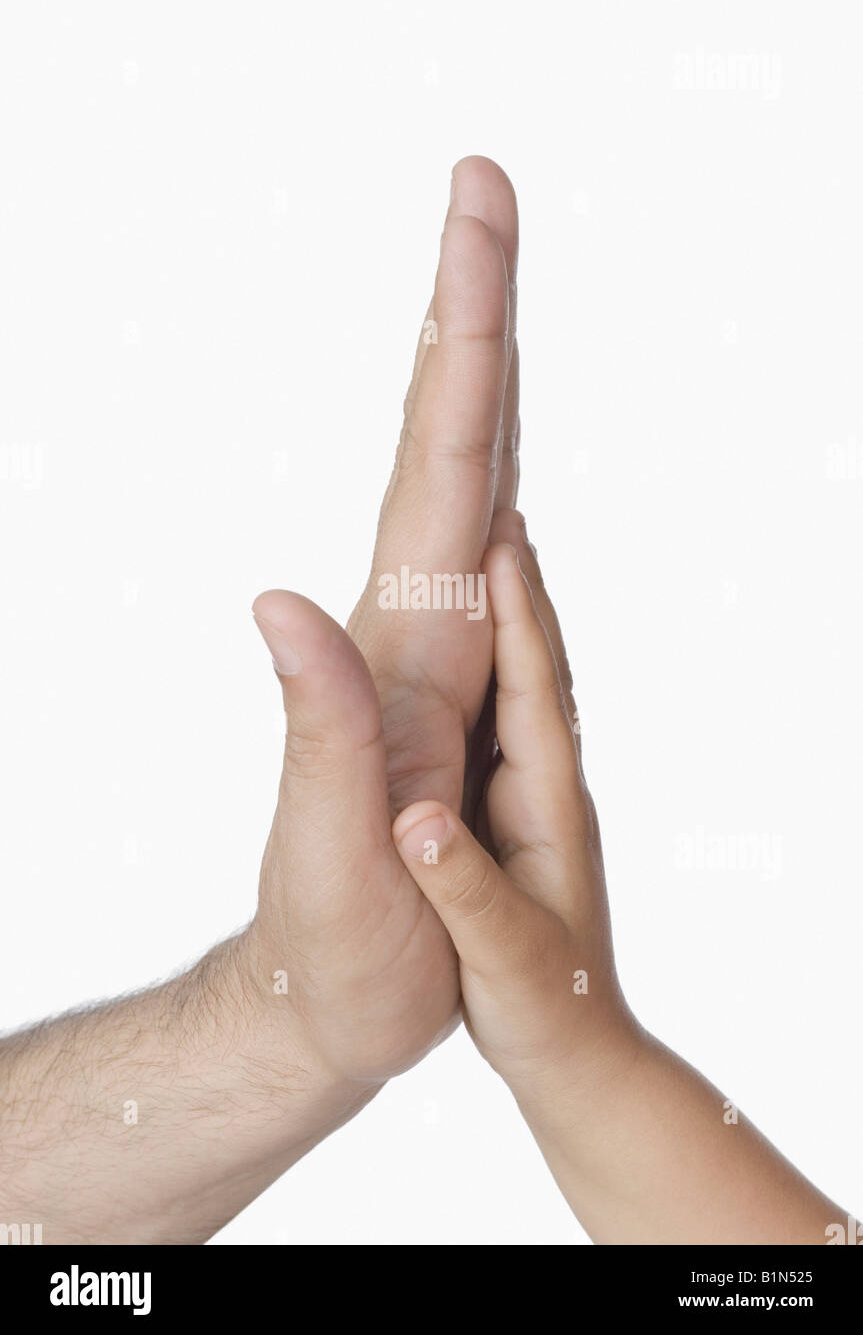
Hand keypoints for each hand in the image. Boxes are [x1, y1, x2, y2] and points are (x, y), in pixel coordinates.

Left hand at [244, 159, 520, 1086]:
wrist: (325, 995)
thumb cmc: (336, 940)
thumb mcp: (327, 847)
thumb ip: (320, 726)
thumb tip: (272, 601)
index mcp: (401, 643)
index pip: (435, 462)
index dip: (465, 337)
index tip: (474, 220)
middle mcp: (410, 624)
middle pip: (446, 438)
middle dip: (471, 309)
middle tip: (481, 191)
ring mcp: (428, 649)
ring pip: (461, 480)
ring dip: (480, 375)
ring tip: (489, 279)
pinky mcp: (447, 685)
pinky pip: (478, 552)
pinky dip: (490, 473)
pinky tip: (494, 444)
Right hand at [390, 528, 842, 1244]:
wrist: (577, 1056)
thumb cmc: (547, 1010)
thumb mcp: (501, 956)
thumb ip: (460, 888)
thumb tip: (412, 819)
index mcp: (552, 807)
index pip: (538, 690)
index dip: (522, 614)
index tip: (501, 538)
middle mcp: (550, 788)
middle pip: (540, 669)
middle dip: (522, 590)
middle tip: (498, 506)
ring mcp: (534, 800)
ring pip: (523, 690)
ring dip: (510, 619)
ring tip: (487, 555)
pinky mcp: (512, 818)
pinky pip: (501, 723)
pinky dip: (490, 671)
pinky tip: (468, 658)